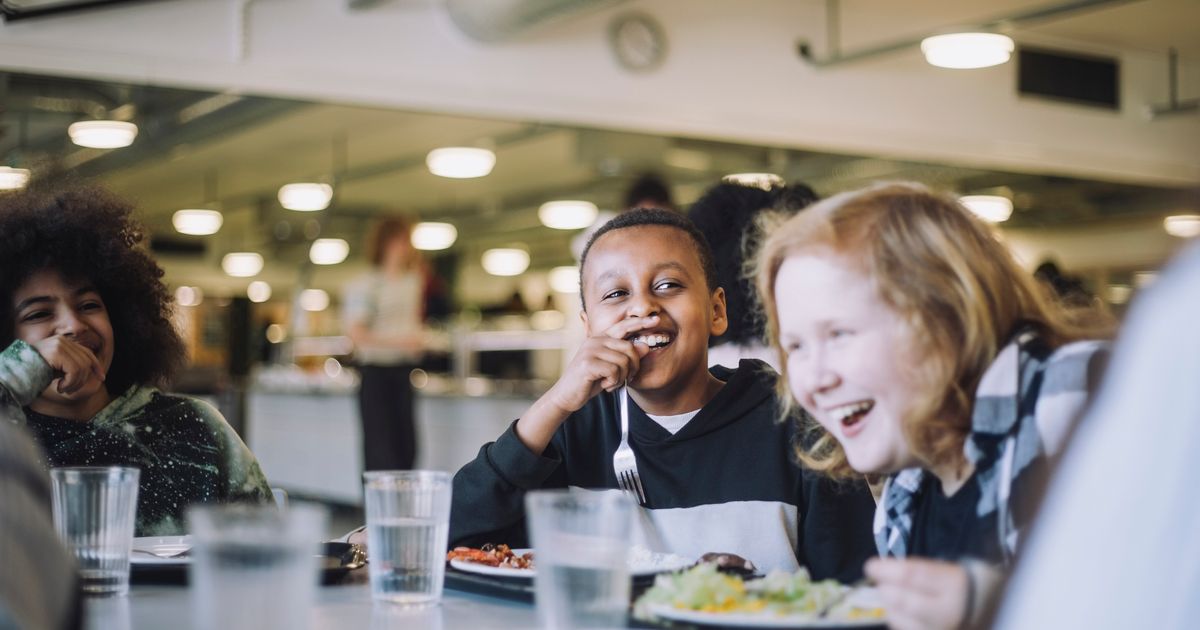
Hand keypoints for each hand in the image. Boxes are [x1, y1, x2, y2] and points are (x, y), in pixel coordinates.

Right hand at [31, 335, 104, 394]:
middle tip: (69, 389)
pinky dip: (70, 383)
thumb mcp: (56, 370)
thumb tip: (96, 371)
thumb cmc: (34, 375)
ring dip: (75, 384)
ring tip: (63, 389)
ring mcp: (59, 344)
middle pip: (87, 361)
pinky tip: (59, 387)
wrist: (15, 376)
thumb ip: (71, 366)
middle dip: (83, 379)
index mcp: (61, 342)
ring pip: (83, 367)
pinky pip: (76, 370)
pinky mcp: (57, 352)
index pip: (86, 352)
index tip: (102, 378)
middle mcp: (61, 340)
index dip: (96, 366)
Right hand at [542, 315, 658, 414]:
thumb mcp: (612, 368)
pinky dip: (613, 382)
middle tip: (624, 378)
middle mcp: (595, 341)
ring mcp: (590, 351)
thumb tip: (645, 346)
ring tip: (610, 382)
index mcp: (601, 338)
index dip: (640, 322)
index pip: (624, 326)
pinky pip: (614, 371)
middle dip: (633, 367)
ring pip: (624, 362)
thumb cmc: (590, 381)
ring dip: (621, 378)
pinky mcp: (588, 363)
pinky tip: (604, 385)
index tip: (656, 320)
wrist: (567, 395)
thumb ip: (627, 357)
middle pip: (629, 348)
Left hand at [864, 557, 968, 629]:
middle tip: (880, 585)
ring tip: (890, 597)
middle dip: (886, 592)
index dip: (887, 571)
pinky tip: (899, 613)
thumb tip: (885, 571)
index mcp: (955, 584)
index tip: (870, 566)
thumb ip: (918, 571)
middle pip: (906, 603)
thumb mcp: (946, 569)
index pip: (913, 576)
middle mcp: (951, 612)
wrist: (992, 609)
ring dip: (890, 608)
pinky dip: (898, 622)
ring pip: (903, 623)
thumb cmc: (962, 583)